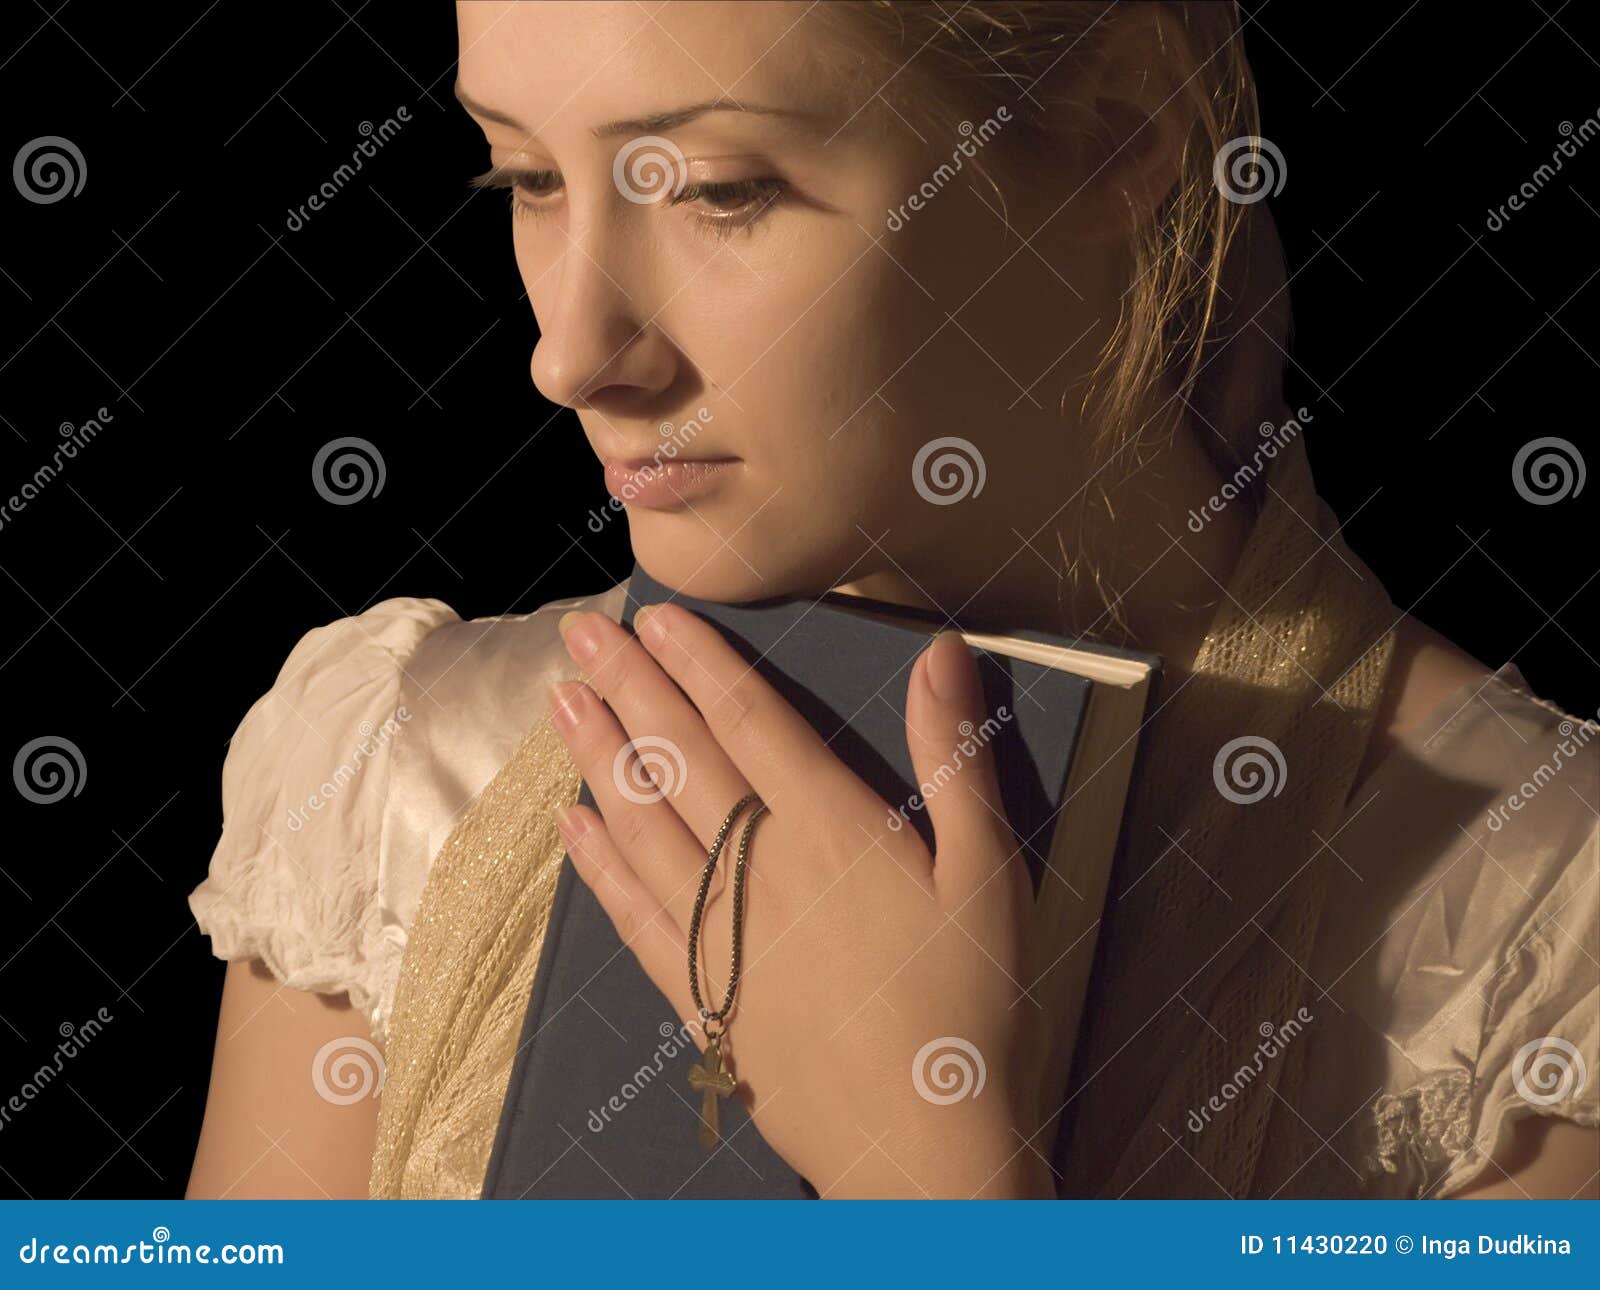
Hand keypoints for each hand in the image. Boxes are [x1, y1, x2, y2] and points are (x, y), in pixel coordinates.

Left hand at [548, 601, 1057, 1198]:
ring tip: (561, 703)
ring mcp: (720, 932)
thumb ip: (955, 759)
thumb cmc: (971, 1005)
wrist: (921, 1141)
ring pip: (642, 824)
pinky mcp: (700, 992)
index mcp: (832, 829)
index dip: (700, 661)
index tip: (657, 615)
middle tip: (581, 635)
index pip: (749, 720)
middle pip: (680, 759)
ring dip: (598, 758)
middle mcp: (761, 868)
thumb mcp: (990, 872)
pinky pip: (634, 913)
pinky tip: (572, 827)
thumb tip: (940, 653)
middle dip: (628, 687)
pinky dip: (597, 865)